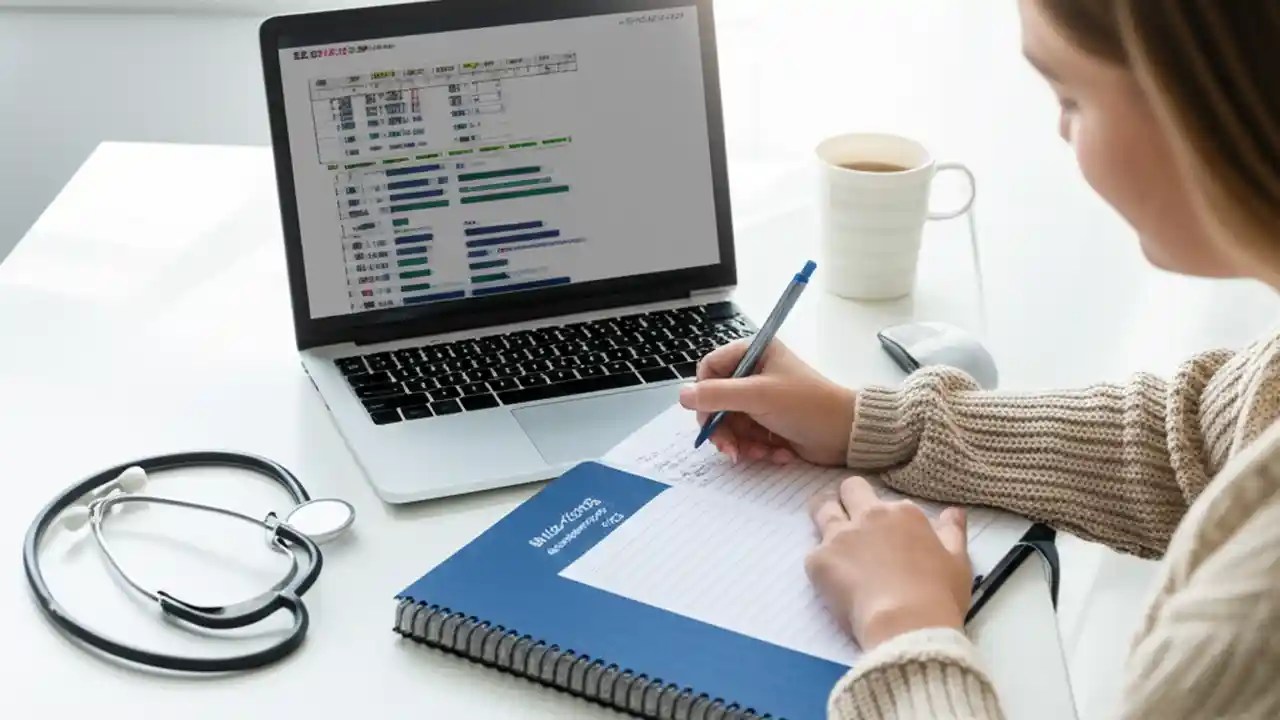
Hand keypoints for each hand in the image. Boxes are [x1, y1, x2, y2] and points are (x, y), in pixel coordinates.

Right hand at [678, 339, 855, 465]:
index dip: (705, 394)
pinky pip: (746, 437)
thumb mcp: (759, 396)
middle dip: (723, 428)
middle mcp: (754, 374)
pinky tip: (775, 454)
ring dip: (741, 443)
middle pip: (716, 402)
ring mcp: (761, 400)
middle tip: (730, 448)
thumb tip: (681, 396)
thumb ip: (718, 395)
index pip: (710, 369)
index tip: (710, 415)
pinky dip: (756, 449)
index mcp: (754, 354)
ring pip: (729, 424)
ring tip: (760, 454)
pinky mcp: (768, 423)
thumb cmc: (807, 405)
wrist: (846, 434)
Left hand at [805, 475, 971, 649]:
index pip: (888, 502)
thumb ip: (952, 532)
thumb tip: (952, 512)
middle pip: (850, 489)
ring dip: (825, 515)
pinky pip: (814, 553)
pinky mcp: (818, 560)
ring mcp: (840, 535)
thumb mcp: (958, 561)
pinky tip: (833, 584)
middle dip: (849, 498)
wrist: (907, 624)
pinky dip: (822, 565)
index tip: (889, 535)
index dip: (887, 518)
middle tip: (851, 521)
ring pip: (822, 508)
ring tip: (832, 540)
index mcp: (903, 513)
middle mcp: (869, 515)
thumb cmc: (939, 595)